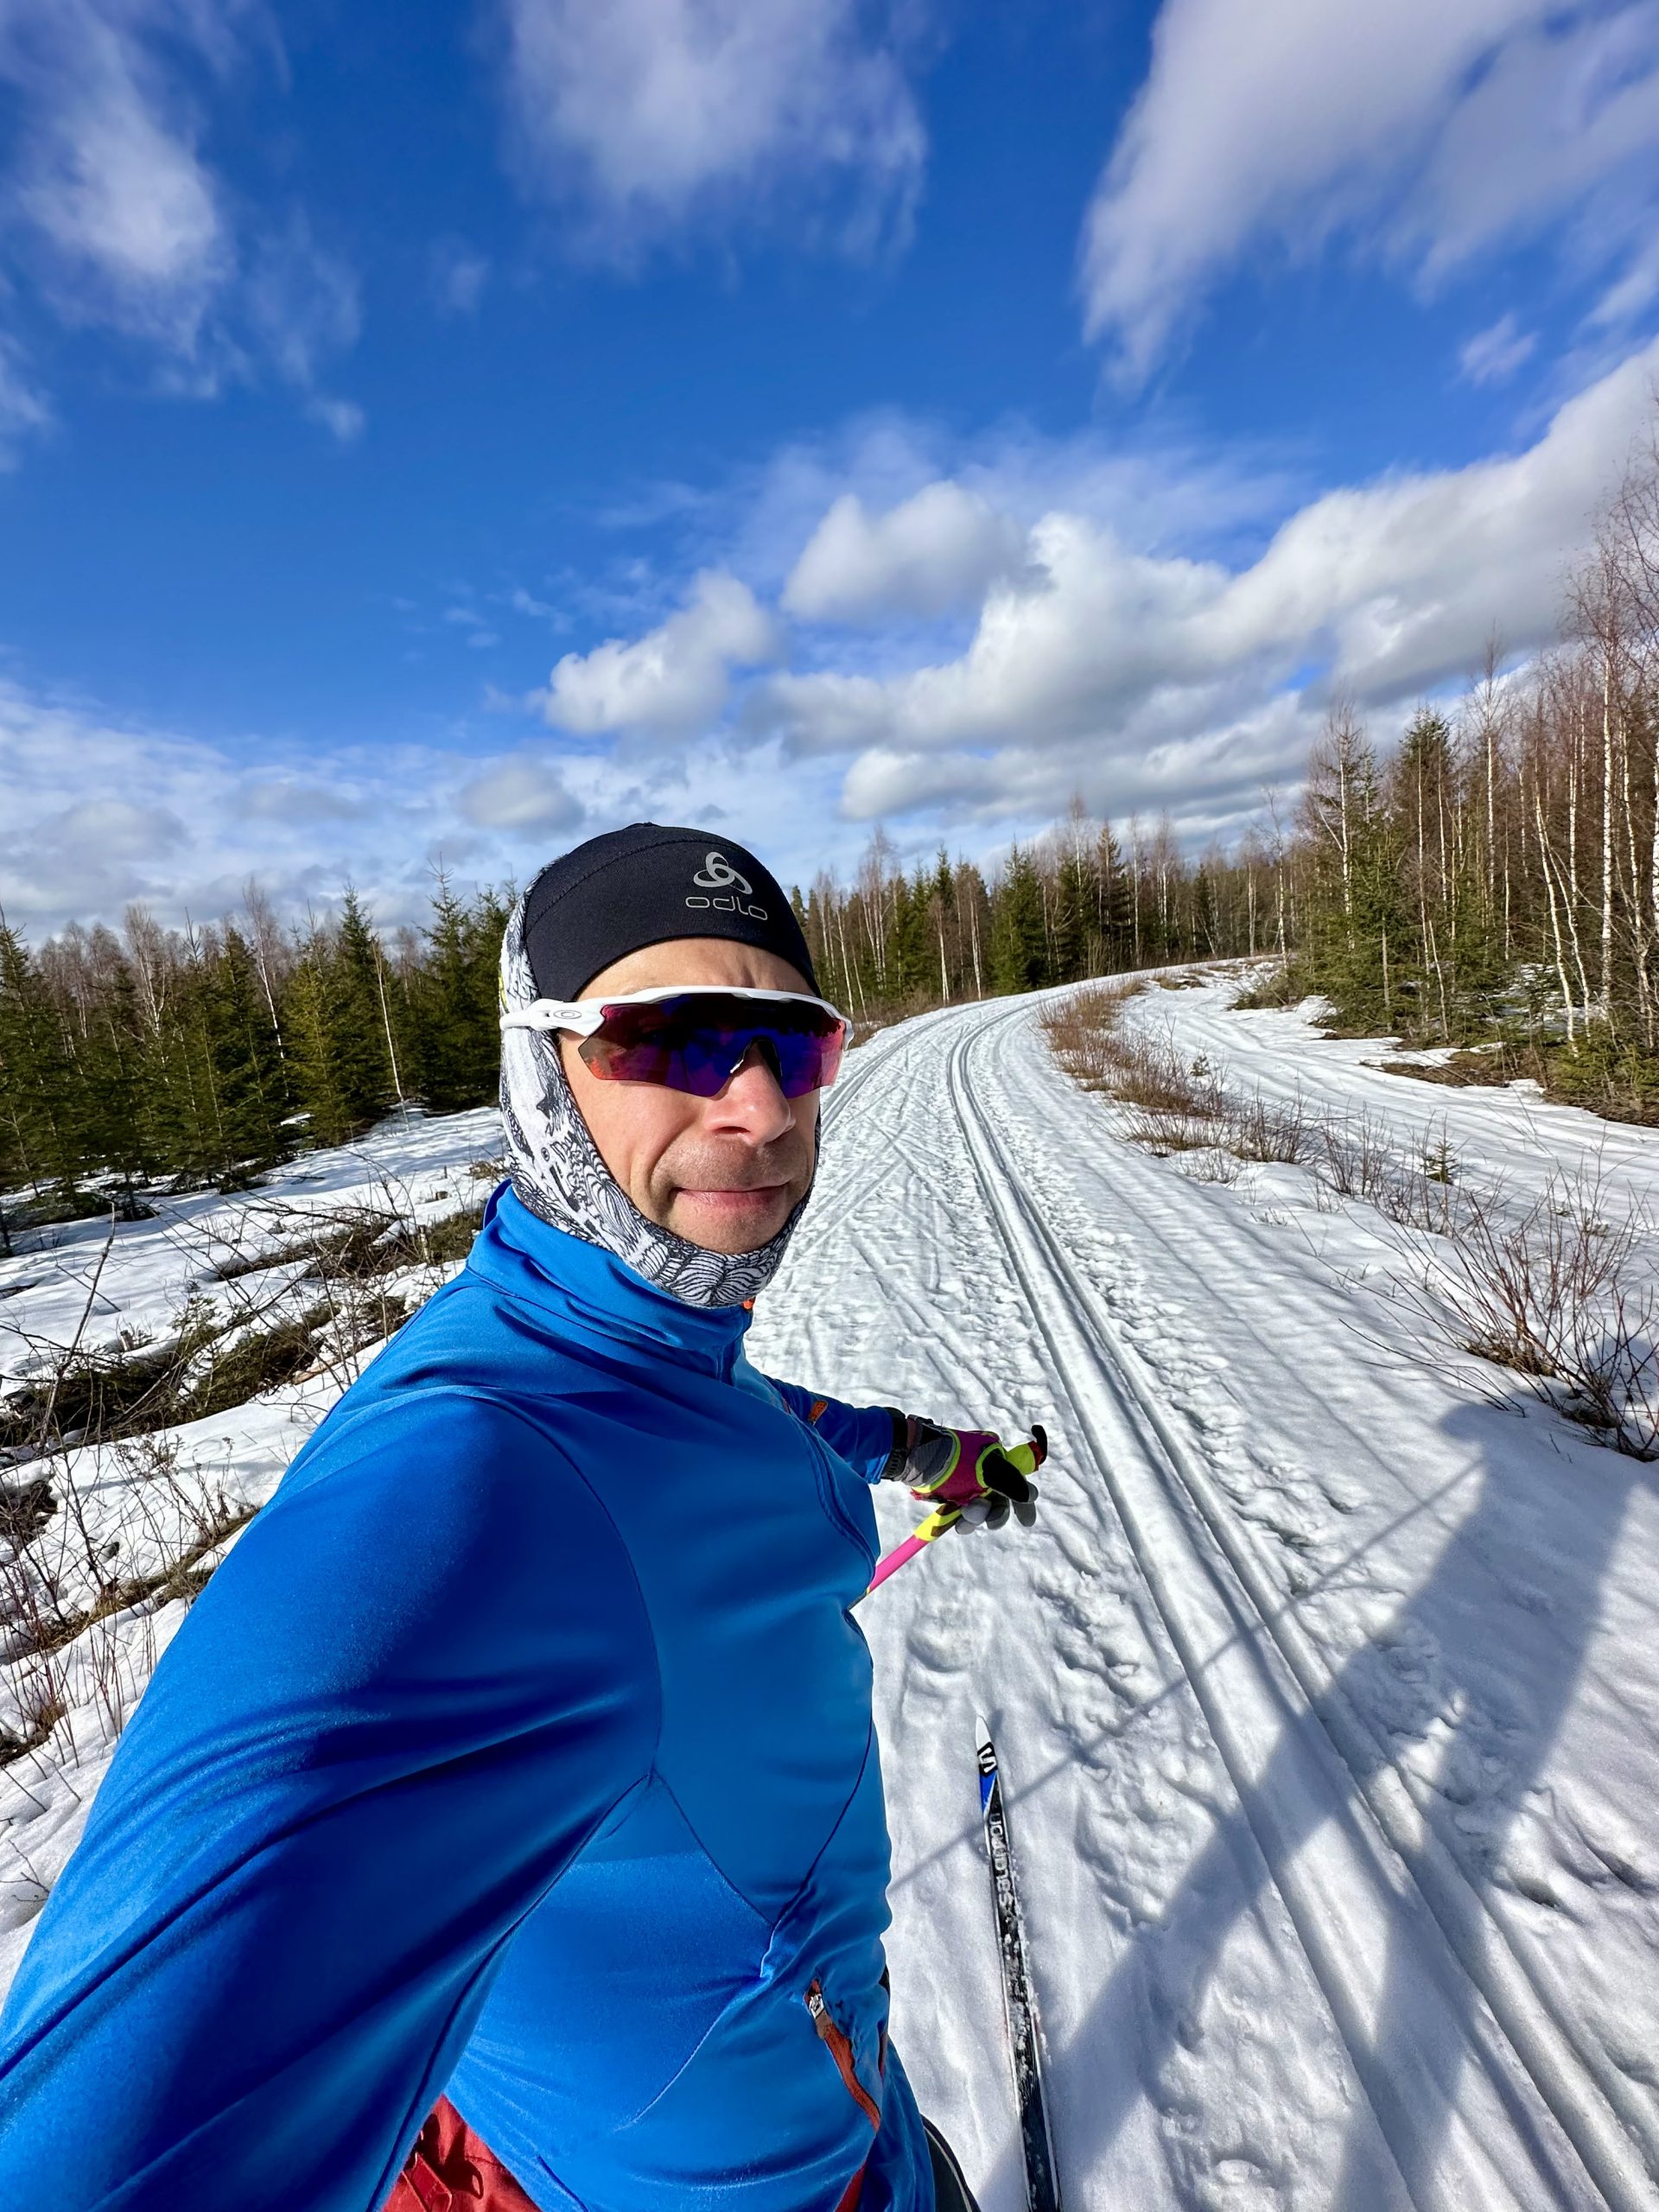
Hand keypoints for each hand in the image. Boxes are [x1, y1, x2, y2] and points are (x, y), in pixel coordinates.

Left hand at [883, 1414, 1045, 1529]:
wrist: (915, 1458)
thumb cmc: (953, 1461)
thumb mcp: (987, 1471)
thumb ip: (1011, 1483)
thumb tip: (1031, 1495)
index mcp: (995, 1459)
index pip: (1017, 1481)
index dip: (1023, 1502)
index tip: (1026, 1522)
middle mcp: (983, 1471)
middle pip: (999, 1499)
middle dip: (994, 1513)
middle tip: (989, 1523)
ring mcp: (966, 1482)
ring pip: (980, 1509)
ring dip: (975, 1518)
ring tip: (963, 1522)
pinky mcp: (950, 1492)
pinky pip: (961, 1512)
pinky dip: (962, 1520)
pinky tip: (956, 1525)